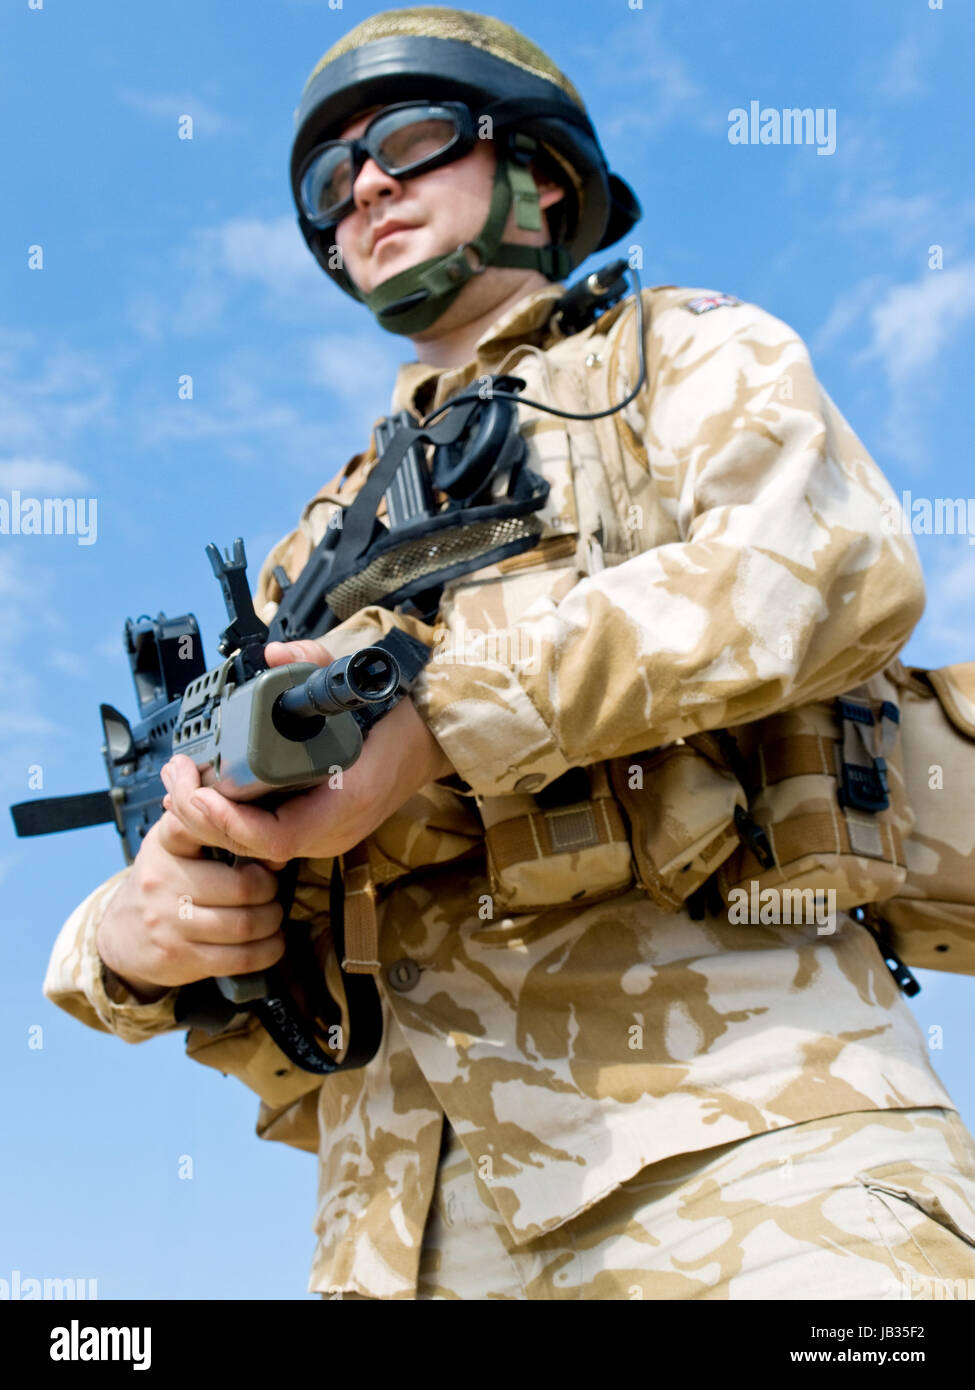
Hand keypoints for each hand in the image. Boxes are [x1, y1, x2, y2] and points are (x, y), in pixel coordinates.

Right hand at [96, 812, 285, 999]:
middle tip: (272, 891)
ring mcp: (169, 922)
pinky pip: (240, 958)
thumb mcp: (174, 845)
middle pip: (244, 886)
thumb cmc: (163, 883)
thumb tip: (270, 842)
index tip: (263, 847)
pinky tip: (270, 942)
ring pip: (245, 924)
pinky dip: (267, 951)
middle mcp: (163, 880)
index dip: (245, 835)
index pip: (203, 825)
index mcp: (166, 843)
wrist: (121, 935)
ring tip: (272, 916)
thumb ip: (212, 830)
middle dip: (271, 890)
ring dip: (272, 922)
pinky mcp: (179, 957)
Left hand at [158, 638, 453, 862]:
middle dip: (201, 814)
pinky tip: (201, 799)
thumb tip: (276, 652)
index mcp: (342, 806)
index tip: (199, 791)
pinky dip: (226, 820)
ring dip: (207, 818)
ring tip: (178, 784)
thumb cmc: (398, 726)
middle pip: (249, 844)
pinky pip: (260, 835)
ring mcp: (320, 834)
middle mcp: (328, 830)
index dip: (226, 820)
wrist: (430, 743)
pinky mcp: (312, 827)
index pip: (273, 836)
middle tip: (175, 775)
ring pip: (249, 844)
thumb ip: (315, 664)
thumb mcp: (358, 688)